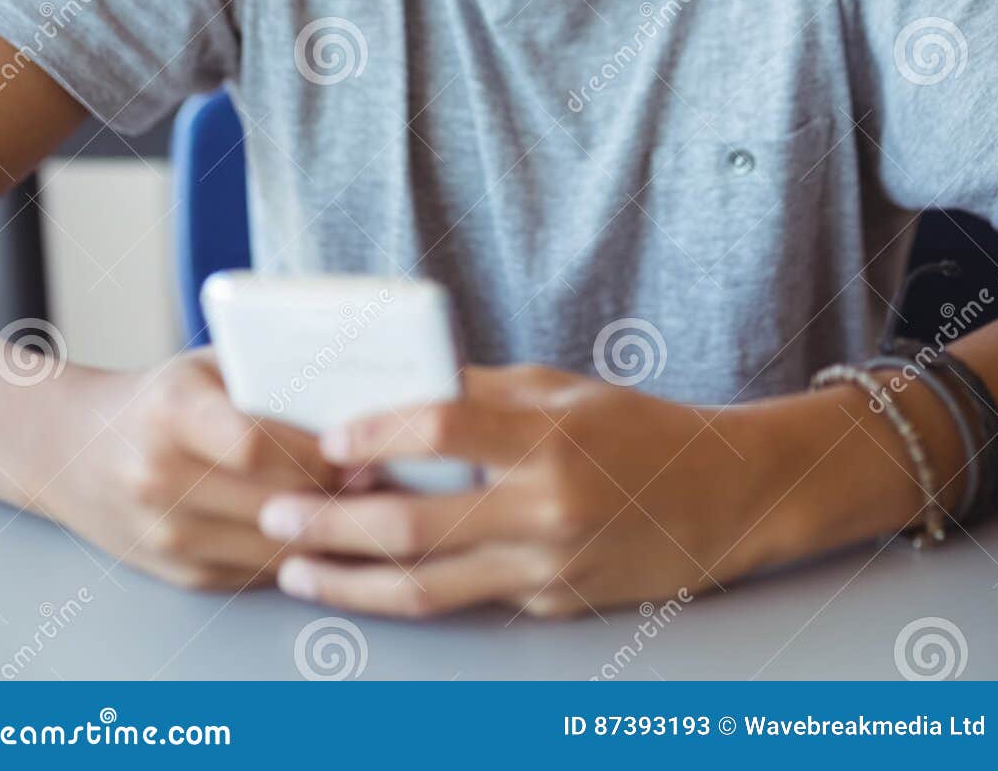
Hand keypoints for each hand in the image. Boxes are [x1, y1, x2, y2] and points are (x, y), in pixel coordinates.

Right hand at [37, 348, 353, 589]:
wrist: (74, 452)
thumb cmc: (160, 397)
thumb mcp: (205, 365)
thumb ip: (268, 374)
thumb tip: (359, 391)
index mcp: (171, 411)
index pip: (256, 443)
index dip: (317, 450)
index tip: (361, 445)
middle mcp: (161, 477)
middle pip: (276, 499)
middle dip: (340, 493)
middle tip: (390, 480)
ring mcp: (166, 533)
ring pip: (276, 545)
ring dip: (330, 532)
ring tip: (374, 508)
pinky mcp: (180, 574)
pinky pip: (261, 570)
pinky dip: (302, 555)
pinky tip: (332, 535)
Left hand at [259, 363, 762, 618]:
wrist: (723, 499)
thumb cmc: (638, 429)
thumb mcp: (562, 389)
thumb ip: (481, 395)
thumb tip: (398, 393)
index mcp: (547, 440)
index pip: (442, 430)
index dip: (376, 432)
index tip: (325, 435)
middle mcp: (544, 511)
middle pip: (413, 524)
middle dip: (331, 521)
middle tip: (274, 511)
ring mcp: (547, 570)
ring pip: (427, 587)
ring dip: (350, 581)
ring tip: (294, 567)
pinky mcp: (551, 607)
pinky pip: (471, 600)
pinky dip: (414, 589)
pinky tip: (367, 578)